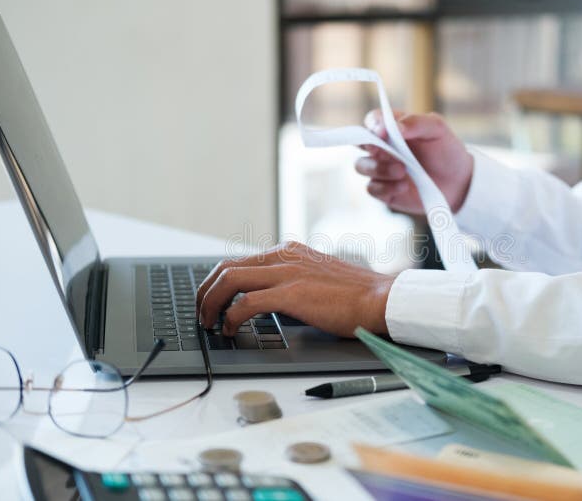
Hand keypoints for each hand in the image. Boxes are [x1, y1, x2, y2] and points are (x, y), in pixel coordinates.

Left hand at [195, 242, 392, 337]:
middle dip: (205, 292)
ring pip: (229, 280)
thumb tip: (268, 303)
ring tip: (209, 324)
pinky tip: (230, 330)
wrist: (380, 299)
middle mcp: (284, 256)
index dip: (217, 283)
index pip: (239, 262)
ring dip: (211, 303)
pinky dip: (231, 317)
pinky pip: (246, 303)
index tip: (211, 302)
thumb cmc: (355, 296)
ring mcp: (287, 273)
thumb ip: (292, 282)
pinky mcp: (292, 294)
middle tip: (201, 314)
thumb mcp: (316, 279)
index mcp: (288, 252)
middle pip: (225, 268)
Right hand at [355, 110, 473, 214]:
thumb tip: (395, 128)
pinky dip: (385, 188)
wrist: (458, 182)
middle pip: (360, 143)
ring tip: (402, 171)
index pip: (372, 120)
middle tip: (385, 152)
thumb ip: (416, 122)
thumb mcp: (437, 130)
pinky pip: (372, 188)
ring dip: (379, 169)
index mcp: (392, 127)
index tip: (383, 132)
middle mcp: (382, 147)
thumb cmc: (446, 150)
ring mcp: (380, 169)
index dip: (373, 124)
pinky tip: (404, 186)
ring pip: (361, 166)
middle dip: (370, 147)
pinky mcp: (384, 190)